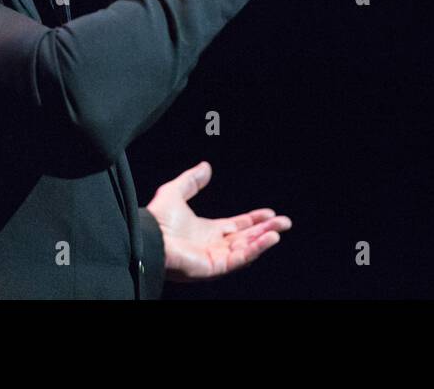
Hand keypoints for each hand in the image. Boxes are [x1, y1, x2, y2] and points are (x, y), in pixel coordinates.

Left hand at [144, 160, 291, 281]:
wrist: (148, 237)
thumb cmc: (157, 219)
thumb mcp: (175, 192)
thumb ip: (191, 180)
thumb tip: (205, 166)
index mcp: (207, 231)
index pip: (237, 226)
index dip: (254, 219)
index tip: (269, 212)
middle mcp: (213, 246)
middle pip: (246, 238)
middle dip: (266, 229)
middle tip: (284, 222)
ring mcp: (215, 258)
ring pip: (247, 249)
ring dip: (264, 239)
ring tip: (280, 228)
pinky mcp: (215, 267)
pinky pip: (240, 259)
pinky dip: (256, 249)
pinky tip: (269, 238)